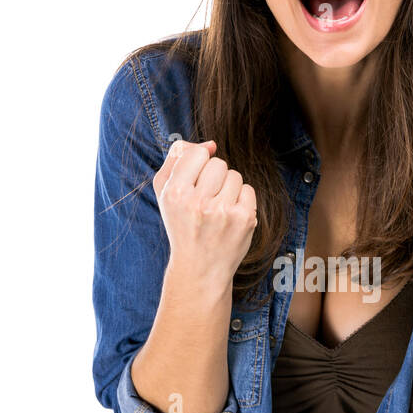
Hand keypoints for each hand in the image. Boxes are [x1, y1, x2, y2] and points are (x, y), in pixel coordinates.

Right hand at [153, 138, 257, 292]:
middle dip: (213, 177)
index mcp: (175, 193)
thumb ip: (176, 159)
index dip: (198, 164)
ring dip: (228, 188)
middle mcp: (198, 202)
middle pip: (218, 163)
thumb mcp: (165, 193)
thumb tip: (210, 144)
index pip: (197, 153)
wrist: (199, 268)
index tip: (195, 181)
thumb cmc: (182, 224)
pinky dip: (240, 200)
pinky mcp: (244, 219)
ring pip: (234, 175)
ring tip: (217, 209)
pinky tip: (229, 216)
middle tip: (205, 200)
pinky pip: (248, 189)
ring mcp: (223, 211)